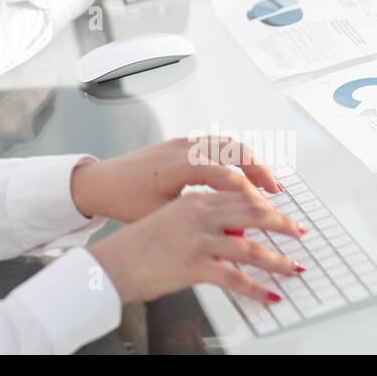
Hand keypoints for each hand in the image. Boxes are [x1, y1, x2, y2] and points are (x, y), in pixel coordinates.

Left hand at [70, 137, 283, 223]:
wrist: (100, 182)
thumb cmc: (125, 201)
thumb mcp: (163, 216)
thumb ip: (198, 221)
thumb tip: (232, 233)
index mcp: (179, 166)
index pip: (227, 176)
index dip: (251, 195)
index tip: (267, 212)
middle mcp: (183, 148)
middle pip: (233, 151)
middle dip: (259, 170)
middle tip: (275, 193)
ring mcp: (181, 142)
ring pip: (226, 143)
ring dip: (249, 160)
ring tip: (265, 182)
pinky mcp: (179, 143)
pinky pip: (214, 143)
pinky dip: (233, 155)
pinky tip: (241, 174)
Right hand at [87, 191, 306, 305]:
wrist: (113, 262)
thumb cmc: (139, 243)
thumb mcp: (172, 219)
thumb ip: (203, 219)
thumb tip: (234, 232)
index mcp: (195, 200)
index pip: (241, 196)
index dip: (266, 205)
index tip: (281, 213)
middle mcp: (199, 215)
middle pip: (253, 215)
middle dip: (281, 225)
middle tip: (299, 233)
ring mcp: (198, 240)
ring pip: (251, 249)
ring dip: (278, 261)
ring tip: (294, 268)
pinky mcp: (194, 265)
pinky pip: (235, 279)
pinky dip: (257, 290)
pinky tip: (270, 296)